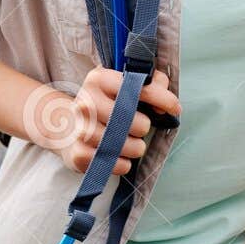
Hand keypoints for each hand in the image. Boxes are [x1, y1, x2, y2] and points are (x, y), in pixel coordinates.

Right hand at [23, 67, 180, 175]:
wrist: (69, 128)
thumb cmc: (108, 104)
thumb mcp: (126, 84)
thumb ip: (153, 85)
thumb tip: (167, 105)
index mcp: (99, 79)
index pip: (137, 87)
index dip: (163, 99)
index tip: (175, 109)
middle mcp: (87, 103)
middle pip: (136, 122)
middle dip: (144, 127)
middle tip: (137, 126)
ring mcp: (81, 129)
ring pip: (127, 146)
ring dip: (136, 147)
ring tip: (130, 142)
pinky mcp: (78, 154)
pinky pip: (114, 164)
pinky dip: (123, 163)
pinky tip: (119, 155)